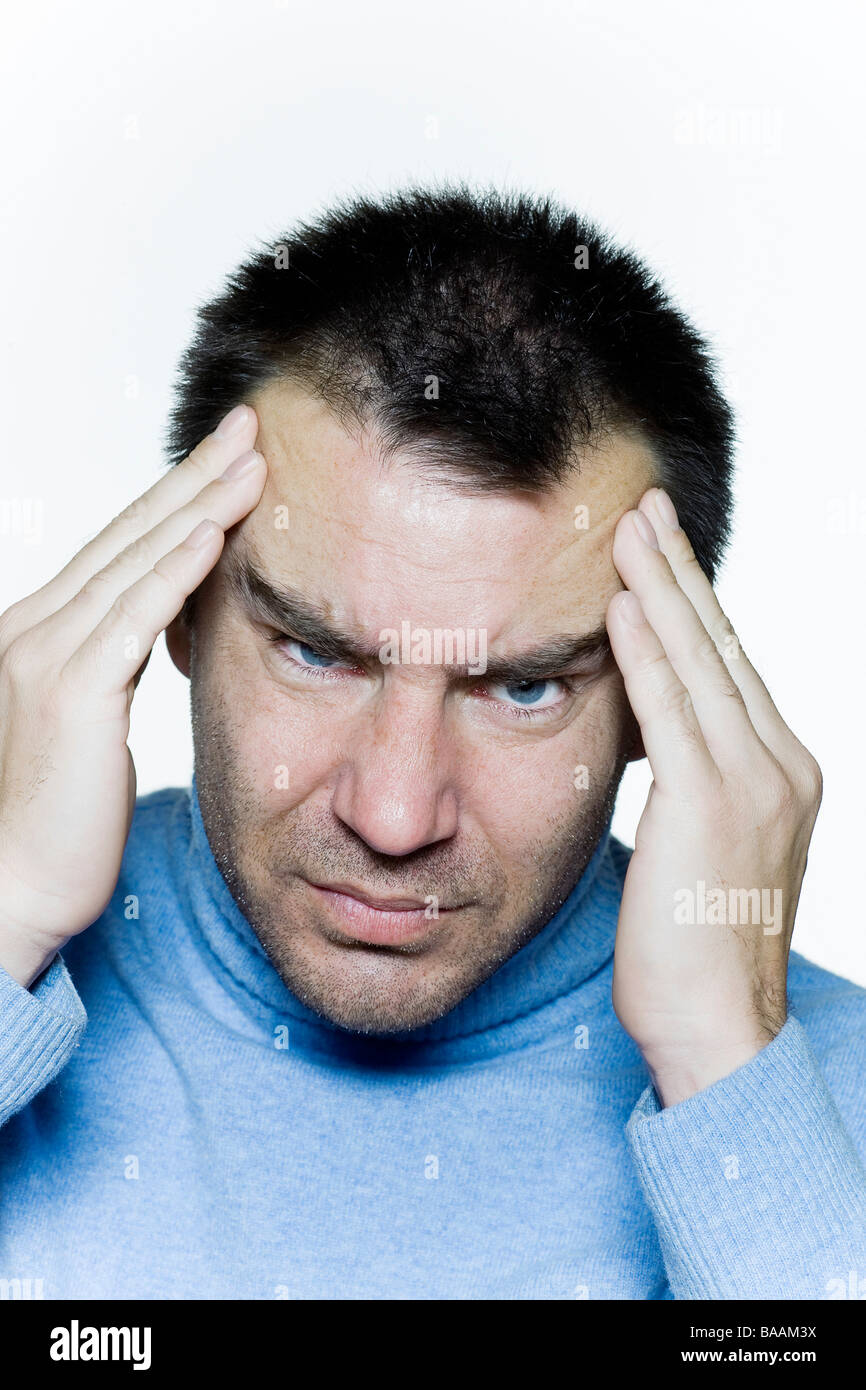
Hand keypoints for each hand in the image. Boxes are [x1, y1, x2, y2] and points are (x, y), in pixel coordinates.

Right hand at [0, 405, 266, 987]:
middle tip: (249, 426)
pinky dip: (176, 567)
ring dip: (199, 504)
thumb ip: (118, 666)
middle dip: (194, 476)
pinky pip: (134, 614)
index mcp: (41, 632)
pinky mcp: (70, 692)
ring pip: (136, 561)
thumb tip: (163, 633)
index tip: (228, 458)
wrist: (13, 892)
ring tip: (253, 458)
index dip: (175, 497)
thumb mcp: (93, 723)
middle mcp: (35, 628)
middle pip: (129, 535)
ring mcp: (46, 655)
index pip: (120, 547)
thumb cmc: (61, 820)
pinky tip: (214, 528)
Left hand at [606, 488, 822, 1106]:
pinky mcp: (711, 803)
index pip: (730, 666)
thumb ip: (692, 783)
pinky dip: (646, 649)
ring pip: (700, 661)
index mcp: (782, 771)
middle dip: (679, 571)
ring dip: (660, 587)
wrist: (720, 1024)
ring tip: (628, 528)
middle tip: (646, 507)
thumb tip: (655, 738)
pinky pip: (672, 708)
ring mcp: (752, 780)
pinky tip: (620, 602)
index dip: (693, 602)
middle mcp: (780, 763)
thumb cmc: (697, 946)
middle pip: (721, 645)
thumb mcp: (705, 847)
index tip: (662, 552)